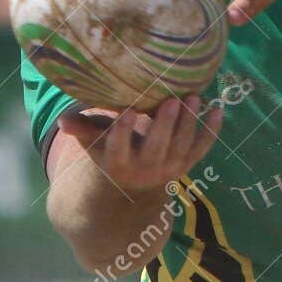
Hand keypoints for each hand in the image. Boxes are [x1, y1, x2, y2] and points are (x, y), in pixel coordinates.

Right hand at [58, 95, 221, 193]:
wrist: (135, 183)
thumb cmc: (111, 152)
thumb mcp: (94, 143)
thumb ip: (82, 129)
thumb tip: (63, 120)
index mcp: (118, 164)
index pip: (119, 149)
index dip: (123, 132)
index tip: (128, 111)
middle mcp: (145, 170)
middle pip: (156, 149)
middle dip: (165, 126)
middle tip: (171, 100)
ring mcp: (169, 168)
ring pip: (182, 148)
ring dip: (190, 124)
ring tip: (194, 97)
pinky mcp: (187, 164)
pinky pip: (202, 149)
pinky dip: (211, 131)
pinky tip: (218, 110)